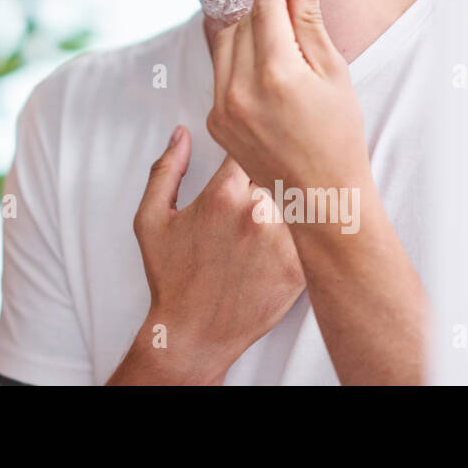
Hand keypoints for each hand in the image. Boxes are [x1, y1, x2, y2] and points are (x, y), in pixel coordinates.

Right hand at [124, 125, 305, 382]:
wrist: (194, 333)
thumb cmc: (172, 277)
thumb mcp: (151, 218)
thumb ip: (167, 169)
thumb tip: (183, 134)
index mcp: (222, 193)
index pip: (252, 146)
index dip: (255, 146)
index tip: (255, 152)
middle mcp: (256, 212)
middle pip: (281, 169)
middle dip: (278, 170)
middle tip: (276, 177)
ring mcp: (282, 241)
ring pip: (302, 198)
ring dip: (297, 198)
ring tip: (285, 208)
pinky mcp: (299, 267)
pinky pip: (316, 234)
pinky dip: (310, 230)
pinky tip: (298, 235)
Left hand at [206, 0, 368, 192]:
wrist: (321, 195)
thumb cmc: (338, 136)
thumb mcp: (334, 73)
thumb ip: (311, 21)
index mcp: (276, 74)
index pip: (263, 6)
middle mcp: (240, 90)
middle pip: (243, 22)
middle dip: (265, 12)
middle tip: (292, 15)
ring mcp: (221, 108)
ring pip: (226, 44)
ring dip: (249, 35)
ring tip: (282, 51)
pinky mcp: (213, 121)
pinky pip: (221, 74)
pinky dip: (239, 65)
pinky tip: (268, 81)